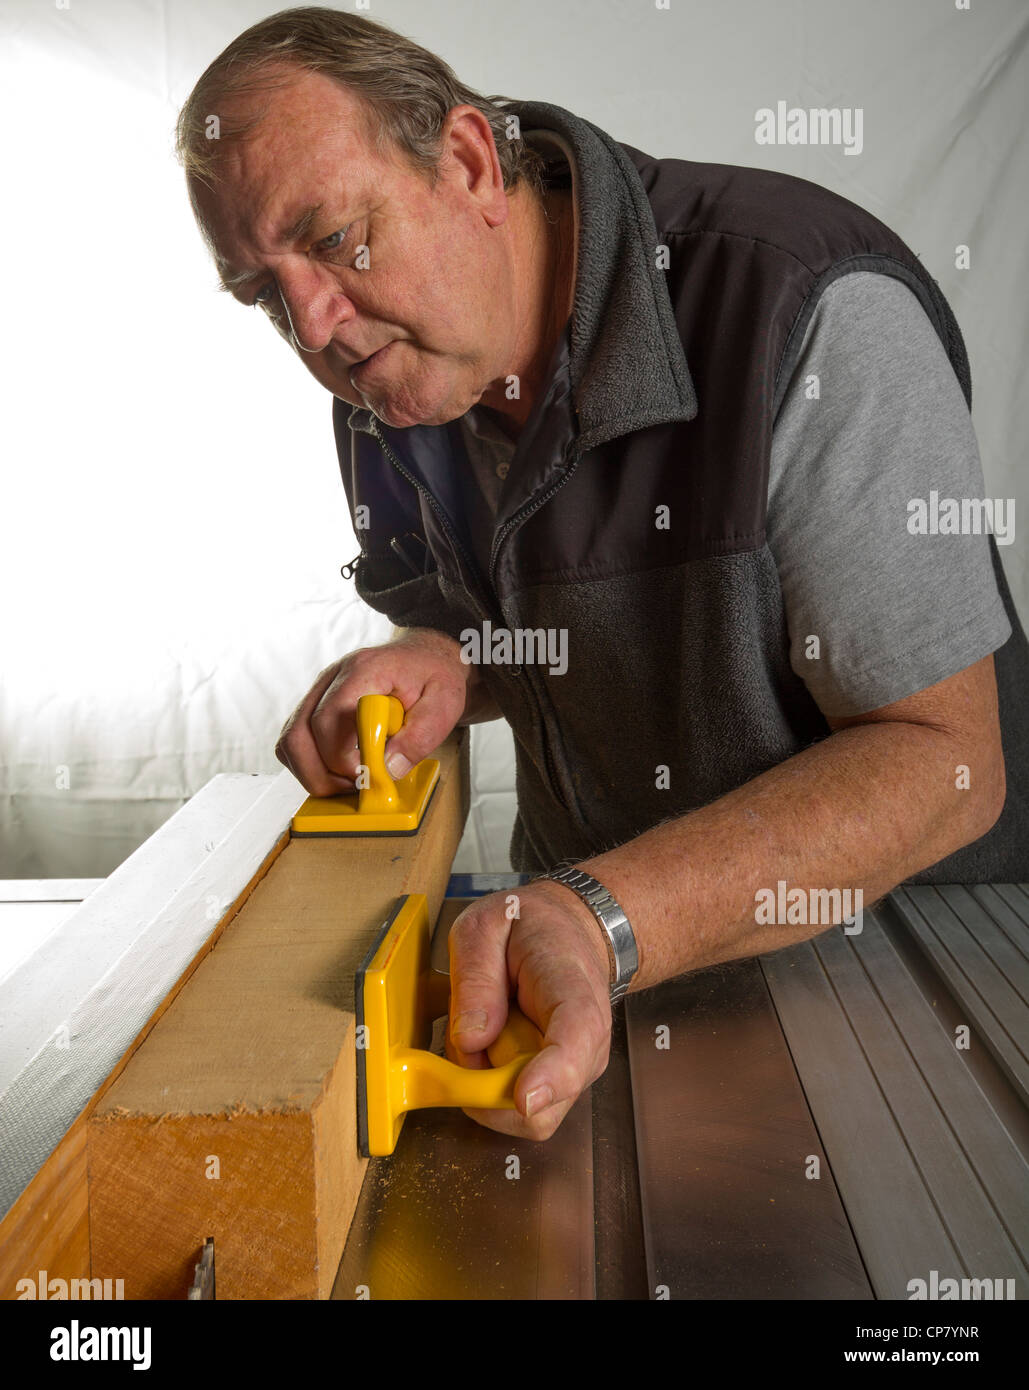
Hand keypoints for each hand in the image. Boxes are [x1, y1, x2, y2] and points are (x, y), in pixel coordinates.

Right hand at [274, 628, 469, 794]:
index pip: (328, 721)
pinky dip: (313, 764)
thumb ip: (419, 737)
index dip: (342, 759)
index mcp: (364, 671)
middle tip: (356, 786)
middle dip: (322, 775)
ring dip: (314, 773)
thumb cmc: (435, 676)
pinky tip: (343, 768)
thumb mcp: (445, 705)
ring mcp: (320, 691)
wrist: (428, 657)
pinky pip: (298, 742)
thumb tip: (388, 768)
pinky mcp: (316, 706)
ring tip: (351, 779)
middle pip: (298, 734)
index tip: (368, 775)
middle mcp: (332, 678)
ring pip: (291, 742)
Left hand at [445, 878, 612, 1138]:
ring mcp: (575, 1071)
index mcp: (573, 990)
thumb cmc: (531, 927)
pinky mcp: (556, 1087)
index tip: (523, 1097)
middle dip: (487, 1084)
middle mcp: (587, 1043)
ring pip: (521, 1115)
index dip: (553, 1076)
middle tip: (468, 1028)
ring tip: (482, 1025)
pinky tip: (491, 1041)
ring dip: (483, 1082)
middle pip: (544, 1104)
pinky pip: (511, 1108)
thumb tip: (471, 1040)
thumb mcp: (486, 926)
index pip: (577, 1040)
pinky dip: (487, 1083)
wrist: (569, 931)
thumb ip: (476, 977)